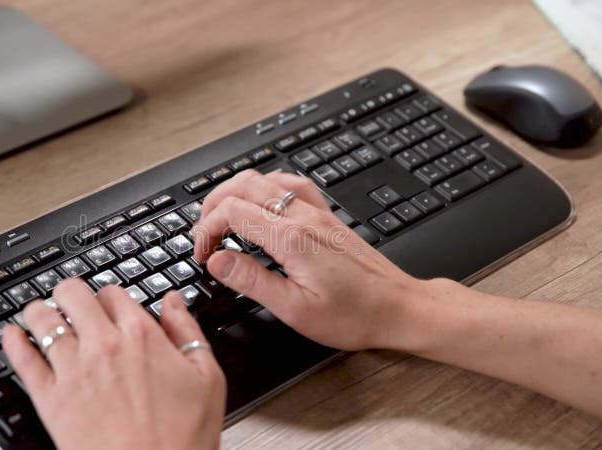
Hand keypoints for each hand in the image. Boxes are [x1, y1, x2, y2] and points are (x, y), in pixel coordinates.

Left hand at [2, 279, 225, 449]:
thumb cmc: (182, 438)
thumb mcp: (207, 378)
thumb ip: (187, 331)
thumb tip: (173, 302)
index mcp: (142, 335)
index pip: (113, 292)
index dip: (110, 296)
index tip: (109, 305)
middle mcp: (104, 345)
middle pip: (72, 294)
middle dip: (70, 293)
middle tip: (71, 301)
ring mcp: (73, 369)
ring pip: (42, 318)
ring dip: (40, 310)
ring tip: (41, 312)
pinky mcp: (50, 398)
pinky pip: (22, 358)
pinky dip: (14, 340)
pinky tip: (13, 334)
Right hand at [192, 169, 435, 350]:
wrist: (399, 308)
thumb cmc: (354, 315)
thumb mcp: (295, 310)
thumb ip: (252, 281)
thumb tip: (217, 261)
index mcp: (291, 239)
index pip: (232, 212)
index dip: (206, 230)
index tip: (202, 254)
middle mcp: (304, 217)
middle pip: (244, 185)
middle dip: (214, 204)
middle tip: (204, 233)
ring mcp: (318, 212)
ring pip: (267, 178)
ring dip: (237, 191)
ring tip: (223, 215)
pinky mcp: (327, 217)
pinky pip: (292, 184)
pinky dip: (266, 187)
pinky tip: (261, 202)